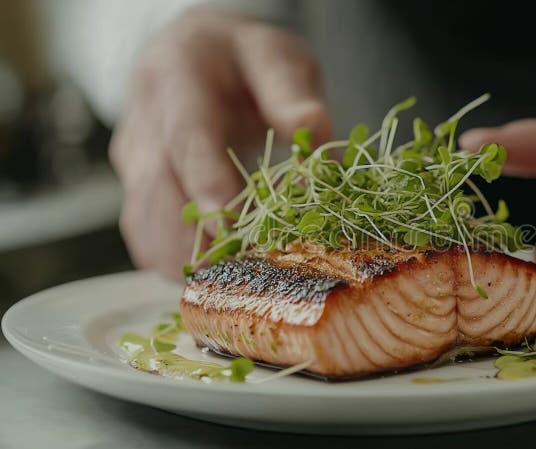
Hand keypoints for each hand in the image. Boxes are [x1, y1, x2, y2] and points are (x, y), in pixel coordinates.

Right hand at [110, 7, 330, 278]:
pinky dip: (176, 260)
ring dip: (185, 257)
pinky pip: (146, 234)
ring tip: (234, 279)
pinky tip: (214, 273)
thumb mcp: (276, 57)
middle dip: (197, 237)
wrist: (201, 57)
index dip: (205, 180)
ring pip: (145, 222)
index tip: (229, 217)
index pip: (187, 135)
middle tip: (242, 271)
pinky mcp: (135, 189)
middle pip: (158, 190)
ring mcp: (133, 159)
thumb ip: (291, 93)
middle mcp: (144, 122)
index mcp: (177, 77)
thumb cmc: (244, 59)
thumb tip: (314, 131)